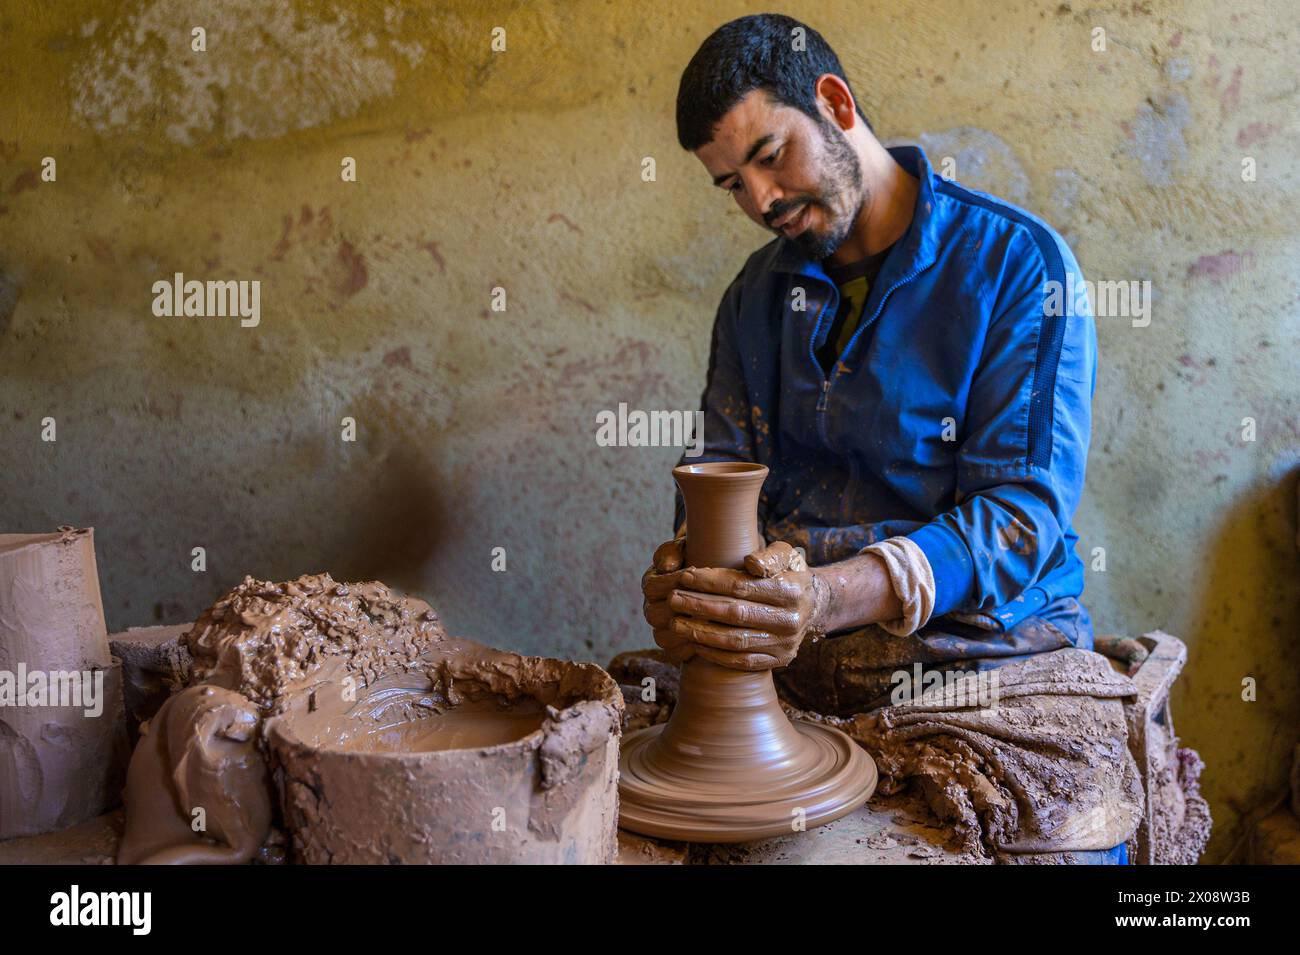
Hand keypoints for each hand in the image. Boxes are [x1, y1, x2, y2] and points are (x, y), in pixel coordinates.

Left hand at [643, 541, 827, 670]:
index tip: (685, 576)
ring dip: (701, 633)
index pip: (742, 587)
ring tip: (676, 623)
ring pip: (735, 641)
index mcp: (791, 591)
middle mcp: (790, 620)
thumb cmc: (788, 574)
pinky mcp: (778, 660)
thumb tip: (750, 562)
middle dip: (699, 606)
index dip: (710, 582)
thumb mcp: (786, 555)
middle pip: (735, 614)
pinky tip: (695, 643)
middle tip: (673, 599)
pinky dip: (715, 654)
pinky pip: (741, 661)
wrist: (813, 605)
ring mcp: (784, 644)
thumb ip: (769, 556)